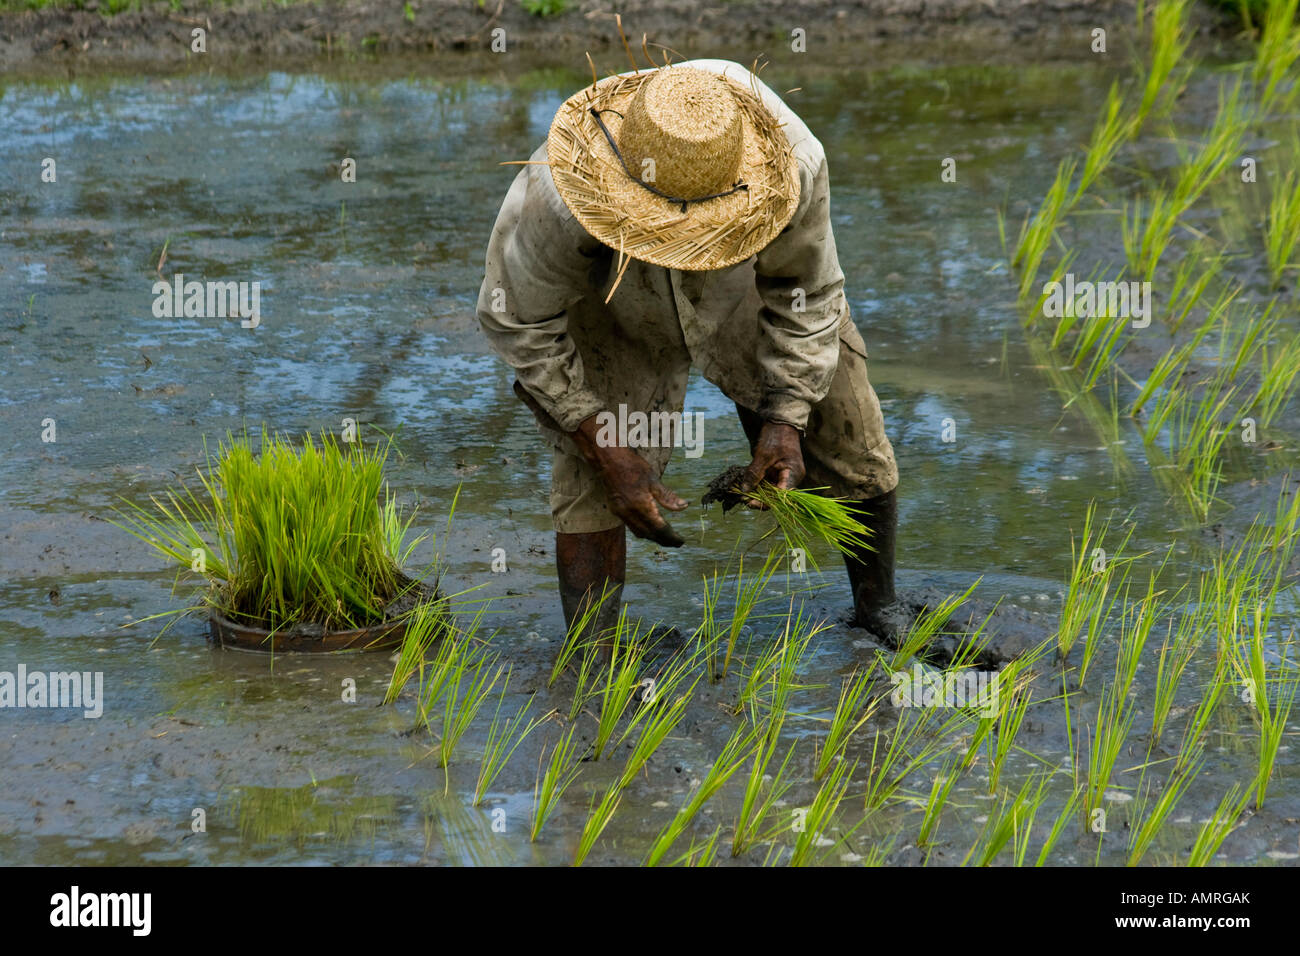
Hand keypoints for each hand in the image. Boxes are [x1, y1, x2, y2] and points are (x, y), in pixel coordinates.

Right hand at [572, 415, 686, 546]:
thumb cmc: (632, 466)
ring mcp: (621, 513)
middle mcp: (629, 513)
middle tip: (677, 542)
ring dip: (653, 537)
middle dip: (664, 540)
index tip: (681, 541)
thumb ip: (668, 497)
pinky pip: (632, 526)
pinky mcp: (616, 510)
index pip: (659, 528)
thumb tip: (684, 506)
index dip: (671, 537)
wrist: (607, 460)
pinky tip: (650, 527)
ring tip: (666, 538)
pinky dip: (643, 530)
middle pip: (650, 534)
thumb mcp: (653, 479)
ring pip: (639, 533)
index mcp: (641, 506)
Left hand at [738, 421, 804, 507]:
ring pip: (768, 491)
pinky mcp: (775, 473)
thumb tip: (744, 491)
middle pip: (774, 497)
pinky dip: (755, 484)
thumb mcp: (763, 455)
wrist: (780, 423)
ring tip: (739, 491)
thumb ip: (754, 474)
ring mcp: (783, 476)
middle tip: (741, 497)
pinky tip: (743, 484)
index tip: (749, 502)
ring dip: (754, 492)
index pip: (781, 496)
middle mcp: (790, 478)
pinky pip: (765, 483)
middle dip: (758, 498)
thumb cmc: (776, 436)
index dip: (765, 501)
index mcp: (793, 474)